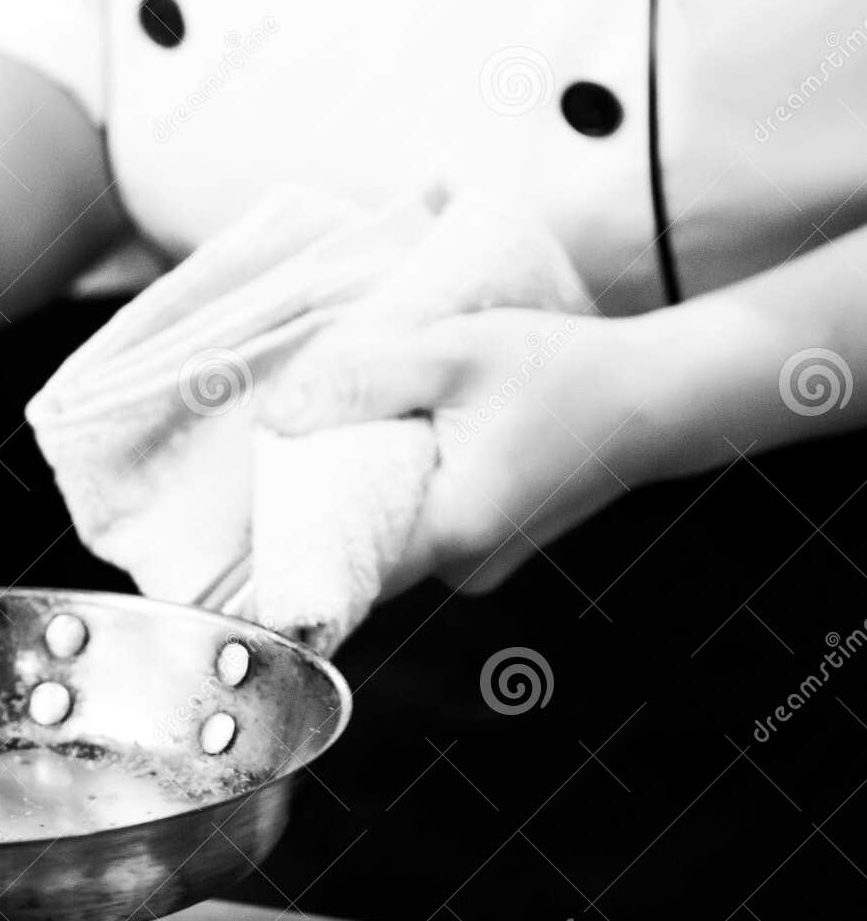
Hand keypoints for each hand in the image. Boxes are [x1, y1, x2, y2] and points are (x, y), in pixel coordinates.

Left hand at [261, 309, 666, 592]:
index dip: (289, 528)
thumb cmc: (565, 369)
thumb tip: (277, 418)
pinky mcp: (489, 549)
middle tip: (303, 440)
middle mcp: (462, 567)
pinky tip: (403, 445)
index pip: (337, 560)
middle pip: (356, 550)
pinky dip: (400, 495)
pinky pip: (420, 532)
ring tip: (356, 433)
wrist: (659, 396)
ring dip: (363, 495)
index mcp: (450, 532)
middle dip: (322, 500)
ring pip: (388, 541)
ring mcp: (479, 566)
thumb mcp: (453, 353)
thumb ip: (362, 382)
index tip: (261, 492)